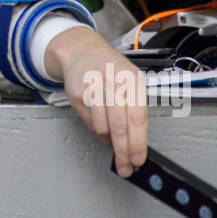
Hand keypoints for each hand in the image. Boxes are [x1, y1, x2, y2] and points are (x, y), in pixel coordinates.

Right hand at [45, 26, 147, 176]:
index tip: (138, 159)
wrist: (82, 51)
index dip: (138, 142)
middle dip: (123, 150)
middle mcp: (113, 81)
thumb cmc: (110, 69)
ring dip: (109, 142)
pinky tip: (103, 132)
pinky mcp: (78, 94)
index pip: (138, 116)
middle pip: (119, 125)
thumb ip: (135, 109)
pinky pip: (90, 122)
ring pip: (102, 127)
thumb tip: (138, 142)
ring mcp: (93, 88)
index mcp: (133, 79)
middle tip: (126, 166)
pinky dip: (98, 132)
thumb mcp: (130, 81)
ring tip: (115, 147)